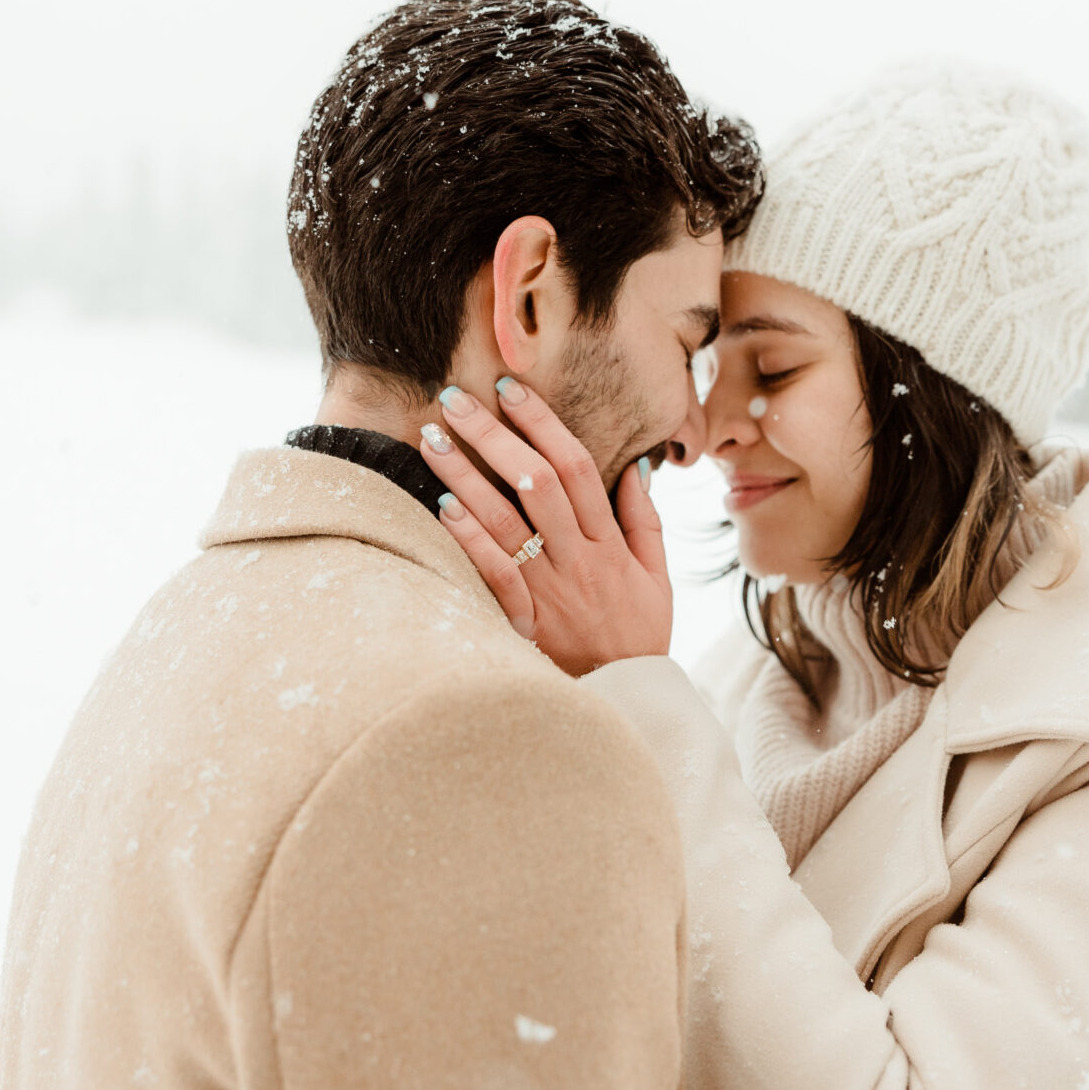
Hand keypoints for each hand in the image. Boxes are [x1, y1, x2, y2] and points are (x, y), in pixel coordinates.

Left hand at [416, 379, 672, 677]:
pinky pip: (493, 572)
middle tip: (455, 397)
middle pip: (535, 482)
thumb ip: (645, 519)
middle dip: (493, 434)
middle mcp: (577, 559)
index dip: (543, 423)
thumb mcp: (657, 575)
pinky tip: (442, 504)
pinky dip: (469, 537)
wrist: (625, 700)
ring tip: (431, 438)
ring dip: (466, 475)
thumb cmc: (637, 633)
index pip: (577, 467)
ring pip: (505, 520)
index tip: (511, 389)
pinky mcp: (523, 621)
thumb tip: (637, 465)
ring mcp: (547, 590)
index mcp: (609, 543)